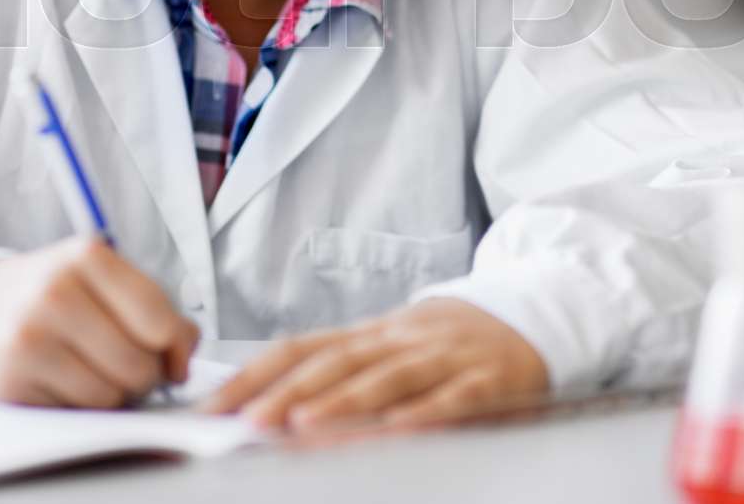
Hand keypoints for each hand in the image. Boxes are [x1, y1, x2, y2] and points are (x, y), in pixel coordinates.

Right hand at [0, 237, 198, 406]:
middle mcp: (54, 292)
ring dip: (114, 394)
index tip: (175, 355)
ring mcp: (28, 338)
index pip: (158, 317)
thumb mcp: (95, 278)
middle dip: (145, 374)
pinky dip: (81, 406)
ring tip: (93, 371)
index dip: (177, 346)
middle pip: (139, 363)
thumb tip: (184, 355)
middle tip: (126, 364)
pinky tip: (62, 382)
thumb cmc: (48, 295)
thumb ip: (149, 306)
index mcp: (85, 256)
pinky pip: (77, 412)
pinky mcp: (11, 381)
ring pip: (111, 394)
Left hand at [199, 298, 547, 431]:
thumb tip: (265, 408)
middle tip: (248, 422)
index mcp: (367, 333)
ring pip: (387, 378)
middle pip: (336, 362)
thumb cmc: (444, 344)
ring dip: (344, 402)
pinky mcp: (486, 380)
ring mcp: (442, 356)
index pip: (298, 349)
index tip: (213, 406)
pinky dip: (426, 412)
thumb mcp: (389, 346)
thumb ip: (339, 372)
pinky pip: (453, 397)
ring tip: (303, 427)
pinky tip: (399, 430)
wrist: (530, 314)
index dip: (253, 376)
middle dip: (289, 393)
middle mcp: (398, 339)